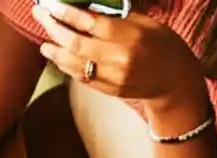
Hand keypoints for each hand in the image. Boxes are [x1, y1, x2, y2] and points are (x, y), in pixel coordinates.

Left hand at [32, 3, 206, 114]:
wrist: (176, 81)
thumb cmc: (164, 45)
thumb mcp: (147, 24)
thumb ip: (117, 18)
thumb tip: (87, 8)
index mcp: (130, 36)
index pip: (90, 23)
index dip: (67, 13)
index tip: (51, 5)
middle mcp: (118, 58)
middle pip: (75, 43)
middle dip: (53, 28)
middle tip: (40, 17)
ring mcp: (111, 76)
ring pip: (72, 63)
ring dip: (54, 51)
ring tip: (44, 42)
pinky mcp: (107, 90)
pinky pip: (79, 77)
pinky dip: (65, 65)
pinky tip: (59, 57)